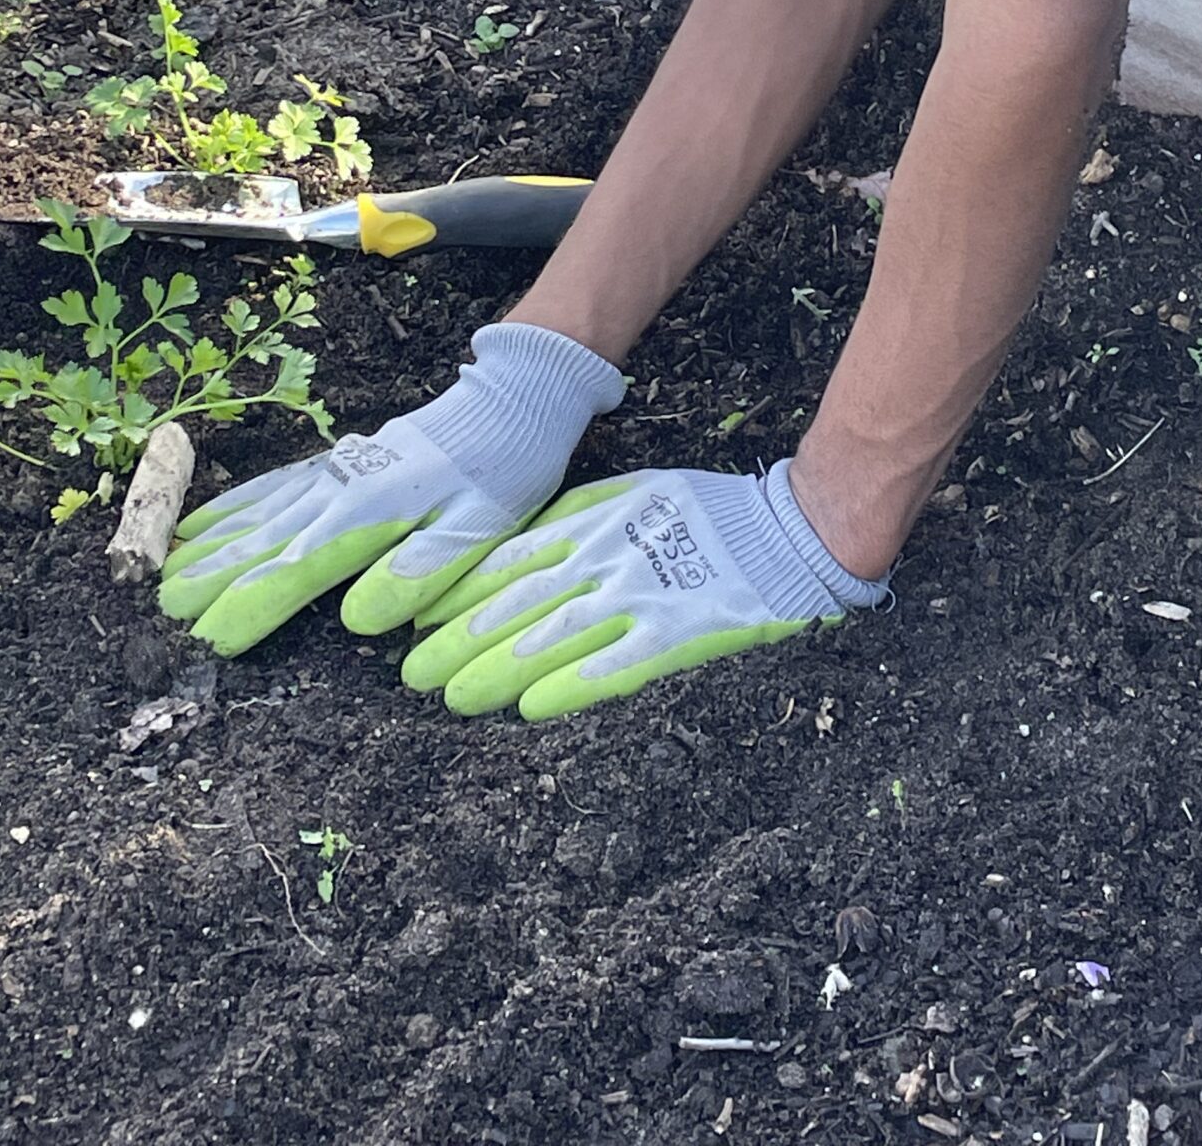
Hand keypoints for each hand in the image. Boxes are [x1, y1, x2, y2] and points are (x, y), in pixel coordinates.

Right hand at [157, 321, 624, 653]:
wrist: (515, 398)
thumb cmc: (503, 471)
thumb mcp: (479, 528)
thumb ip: (421, 572)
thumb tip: (358, 619)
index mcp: (370, 515)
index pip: (295, 570)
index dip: (248, 605)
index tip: (206, 638)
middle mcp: (341, 490)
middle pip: (263, 539)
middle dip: (212, 576)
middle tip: (164, 610)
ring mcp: (337, 471)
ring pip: (261, 511)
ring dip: (213, 542)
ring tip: (167, 569)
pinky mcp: (343, 460)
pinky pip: (276, 485)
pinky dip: (236, 504)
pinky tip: (208, 520)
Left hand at [397, 457, 887, 720]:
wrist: (787, 531)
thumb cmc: (707, 512)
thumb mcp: (632, 492)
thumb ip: (576, 520)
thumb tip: (514, 547)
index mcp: (596, 520)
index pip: (512, 556)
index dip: (461, 590)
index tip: (419, 618)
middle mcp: (609, 556)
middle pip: (520, 601)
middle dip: (460, 639)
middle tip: (414, 673)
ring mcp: (643, 595)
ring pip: (554, 636)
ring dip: (498, 670)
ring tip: (454, 698)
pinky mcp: (678, 634)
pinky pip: (616, 665)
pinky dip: (571, 686)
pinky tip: (532, 710)